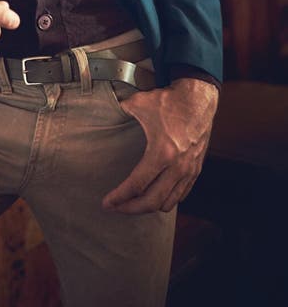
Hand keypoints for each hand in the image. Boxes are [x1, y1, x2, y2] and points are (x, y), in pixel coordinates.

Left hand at [102, 77, 218, 214]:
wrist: (199, 98)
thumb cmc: (170, 101)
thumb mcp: (140, 103)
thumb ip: (121, 110)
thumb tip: (108, 110)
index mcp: (161, 153)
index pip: (137, 185)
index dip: (119, 197)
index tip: (107, 203)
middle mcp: (177, 167)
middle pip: (152, 202)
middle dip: (131, 209)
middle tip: (116, 207)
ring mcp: (189, 171)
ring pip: (168, 203)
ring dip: (149, 207)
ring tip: (134, 204)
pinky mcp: (196, 169)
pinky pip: (181, 195)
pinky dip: (166, 200)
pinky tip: (155, 196)